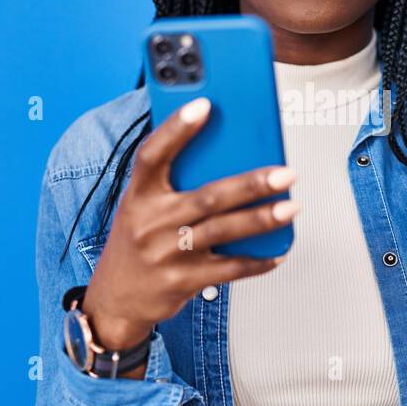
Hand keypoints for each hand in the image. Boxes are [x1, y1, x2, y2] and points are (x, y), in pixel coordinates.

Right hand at [81, 96, 298, 350]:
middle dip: (251, 184)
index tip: (203, 105)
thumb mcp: (141, 207)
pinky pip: (228, 269)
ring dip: (261, 219)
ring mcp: (166, 253)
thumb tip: (228, 157)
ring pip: (222, 230)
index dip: (176, 129)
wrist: (115, 300)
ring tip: (291, 207)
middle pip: (206, 196)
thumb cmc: (137, 244)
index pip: (152, 155)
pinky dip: (257, 261)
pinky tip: (278, 250)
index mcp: (138, 195)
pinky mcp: (182, 281)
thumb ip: (172, 184)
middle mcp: (150, 222)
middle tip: (285, 173)